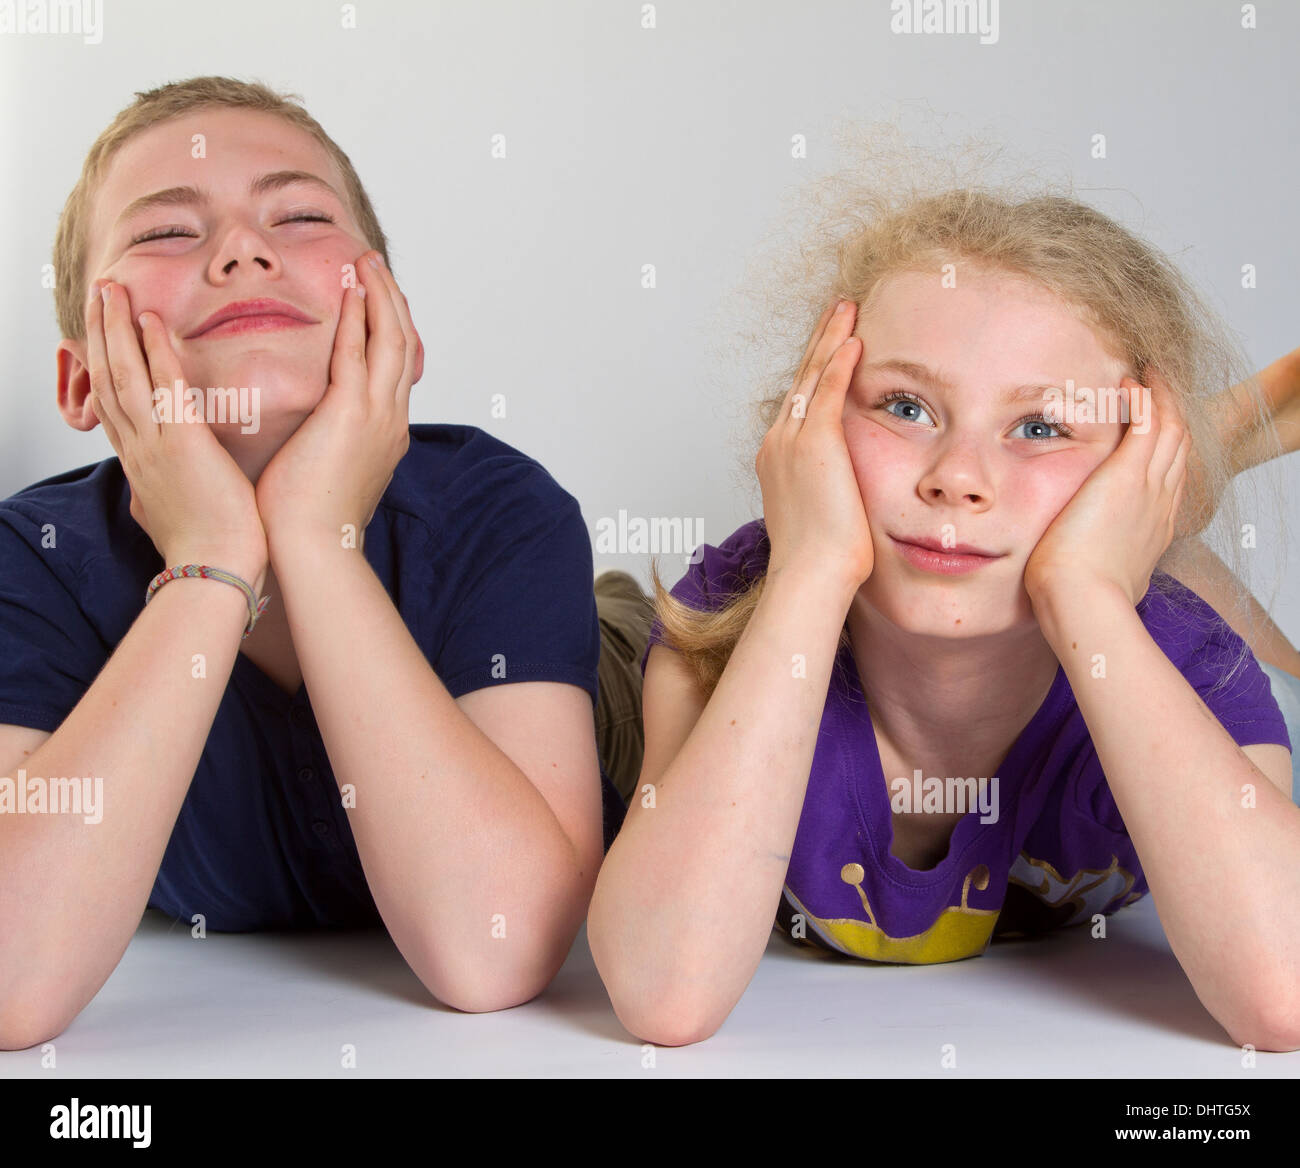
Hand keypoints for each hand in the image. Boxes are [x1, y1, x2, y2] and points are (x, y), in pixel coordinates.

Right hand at [85, 279, 267, 585]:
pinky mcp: (182, 443)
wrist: (217, 572)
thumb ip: (160, 495)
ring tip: (112, 289)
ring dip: (116, 327)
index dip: (104, 367)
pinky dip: (155, 350)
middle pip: (108, 379)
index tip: (101, 337)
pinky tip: (150, 319)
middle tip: (98, 294)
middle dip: (101, 333)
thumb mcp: (170, 516)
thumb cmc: (208, 550)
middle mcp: (138, 449)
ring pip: (124, 374)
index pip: (113, 406)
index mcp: (139, 465)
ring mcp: (155, 444)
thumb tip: (149, 496)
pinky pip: (164, 385)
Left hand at [255, 251, 422, 547]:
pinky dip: (359, 316)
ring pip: (391, 339)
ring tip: (366, 263)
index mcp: (386, 435)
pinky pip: (361, 350)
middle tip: (374, 265)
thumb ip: (329, 449)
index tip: (372, 300)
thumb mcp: (327, 475)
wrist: (313, 548)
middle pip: (403, 345)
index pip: (395, 369)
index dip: (387, 329)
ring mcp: (378, 415)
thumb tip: (313, 444)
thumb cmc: (308, 523)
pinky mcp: (353, 413)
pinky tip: (350, 289)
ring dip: (379, 296)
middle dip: (390, 301)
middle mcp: (391, 420)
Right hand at [756, 298, 873, 592]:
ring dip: (830, 339)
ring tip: (847, 309)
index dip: (815, 369)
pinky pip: (827, 391)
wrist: (812, 572)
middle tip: (837, 310)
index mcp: (777, 458)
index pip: (799, 401)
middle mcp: (778, 442)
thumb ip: (827, 486)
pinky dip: (839, 363)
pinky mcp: (815, 444)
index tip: (830, 346)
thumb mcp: (818, 513)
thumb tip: (843, 487)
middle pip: (802, 379)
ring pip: (812, 376)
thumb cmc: (820, 558)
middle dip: (820, 342)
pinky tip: (853, 339)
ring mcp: (792, 441)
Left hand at [1024, 372, 1190, 608]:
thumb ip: (1092, 566)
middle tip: (1155, 390)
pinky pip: (1149, 421)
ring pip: (1171, 430)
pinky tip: (1131, 379)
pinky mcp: (1127, 475)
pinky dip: (1146, 397)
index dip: (1163, 452)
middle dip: (1169, 416)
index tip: (1149, 435)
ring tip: (1147, 376)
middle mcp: (1159, 503)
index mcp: (1153, 528)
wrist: (1082, 601)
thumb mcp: (1097, 581)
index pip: (1168, 478)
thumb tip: (1071, 572)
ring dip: (1162, 398)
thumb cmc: (1078, 600)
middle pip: (1178, 448)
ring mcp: (1148, 487)